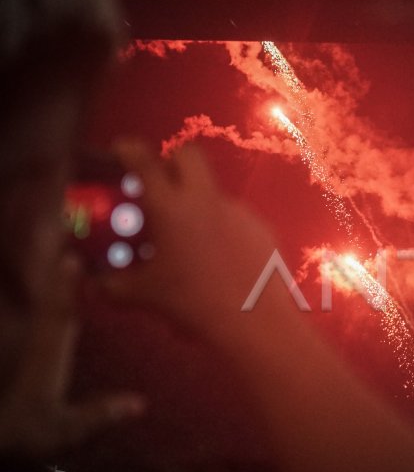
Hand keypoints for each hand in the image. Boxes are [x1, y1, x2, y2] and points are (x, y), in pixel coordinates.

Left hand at [0, 252, 143, 458]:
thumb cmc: (23, 431)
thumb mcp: (61, 431)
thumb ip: (98, 415)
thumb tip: (140, 404)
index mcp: (48, 353)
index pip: (59, 314)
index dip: (66, 287)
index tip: (73, 257)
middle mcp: (37, 336)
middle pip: (47, 292)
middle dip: (56, 262)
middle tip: (70, 233)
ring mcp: (28, 334)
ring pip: (39, 295)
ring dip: (49, 269)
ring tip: (66, 243)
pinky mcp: (25, 338)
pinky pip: (40, 306)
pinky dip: (49, 289)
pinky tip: (57, 273)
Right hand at [100, 140, 290, 346]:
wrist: (255, 321)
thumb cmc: (193, 304)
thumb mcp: (143, 296)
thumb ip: (112, 286)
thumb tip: (93, 284)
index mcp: (171, 208)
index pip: (145, 161)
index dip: (129, 150)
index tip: (122, 151)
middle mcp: (206, 200)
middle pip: (189, 155)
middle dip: (171, 162)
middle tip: (159, 184)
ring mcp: (238, 211)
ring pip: (214, 191)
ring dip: (197, 203)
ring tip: (189, 240)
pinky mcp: (261, 228)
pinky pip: (235, 218)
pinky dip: (222, 229)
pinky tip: (219, 259)